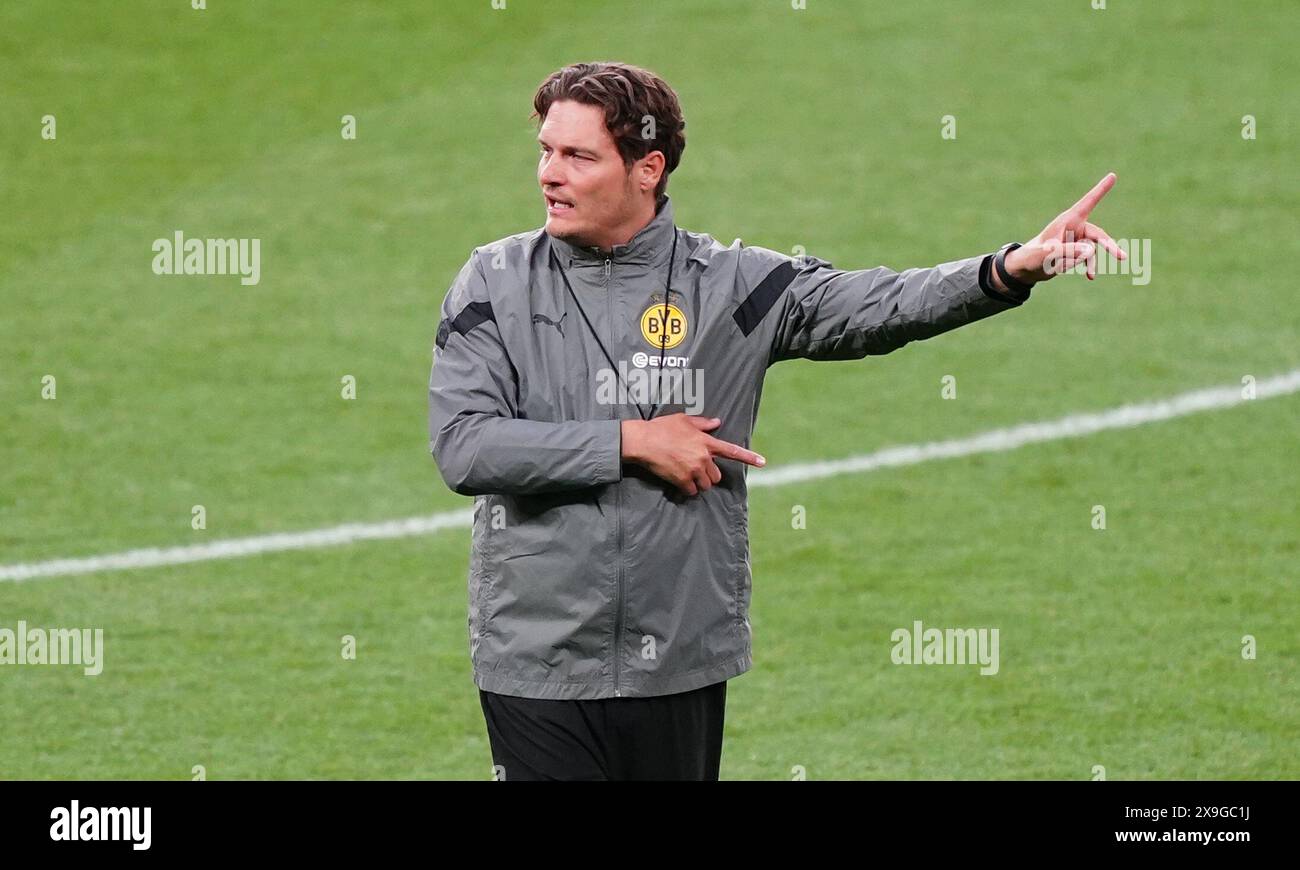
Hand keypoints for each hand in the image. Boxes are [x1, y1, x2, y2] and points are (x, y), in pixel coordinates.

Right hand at [621, 414, 765, 495]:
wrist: (643, 441)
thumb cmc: (662, 428)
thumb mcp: (683, 420)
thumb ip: (703, 424)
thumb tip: (717, 422)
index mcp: (706, 442)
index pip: (732, 451)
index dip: (748, 457)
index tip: (762, 462)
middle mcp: (703, 457)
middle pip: (716, 475)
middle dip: (708, 474)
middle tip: (695, 468)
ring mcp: (694, 470)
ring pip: (705, 485)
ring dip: (698, 482)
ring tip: (685, 474)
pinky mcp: (683, 480)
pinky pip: (692, 491)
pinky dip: (687, 489)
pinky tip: (678, 480)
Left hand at [1002, 172, 1126, 282]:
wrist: (1025, 269)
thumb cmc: (1032, 256)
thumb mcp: (1049, 254)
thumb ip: (1069, 251)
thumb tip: (1091, 252)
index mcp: (1068, 220)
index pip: (1088, 203)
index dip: (1101, 190)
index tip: (1112, 175)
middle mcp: (1075, 228)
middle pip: (1098, 235)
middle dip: (1109, 246)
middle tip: (1123, 257)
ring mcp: (1077, 241)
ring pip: (1089, 253)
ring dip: (1076, 262)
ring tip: (1059, 266)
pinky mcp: (1077, 252)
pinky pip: (1087, 260)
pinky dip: (1086, 267)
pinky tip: (1089, 276)